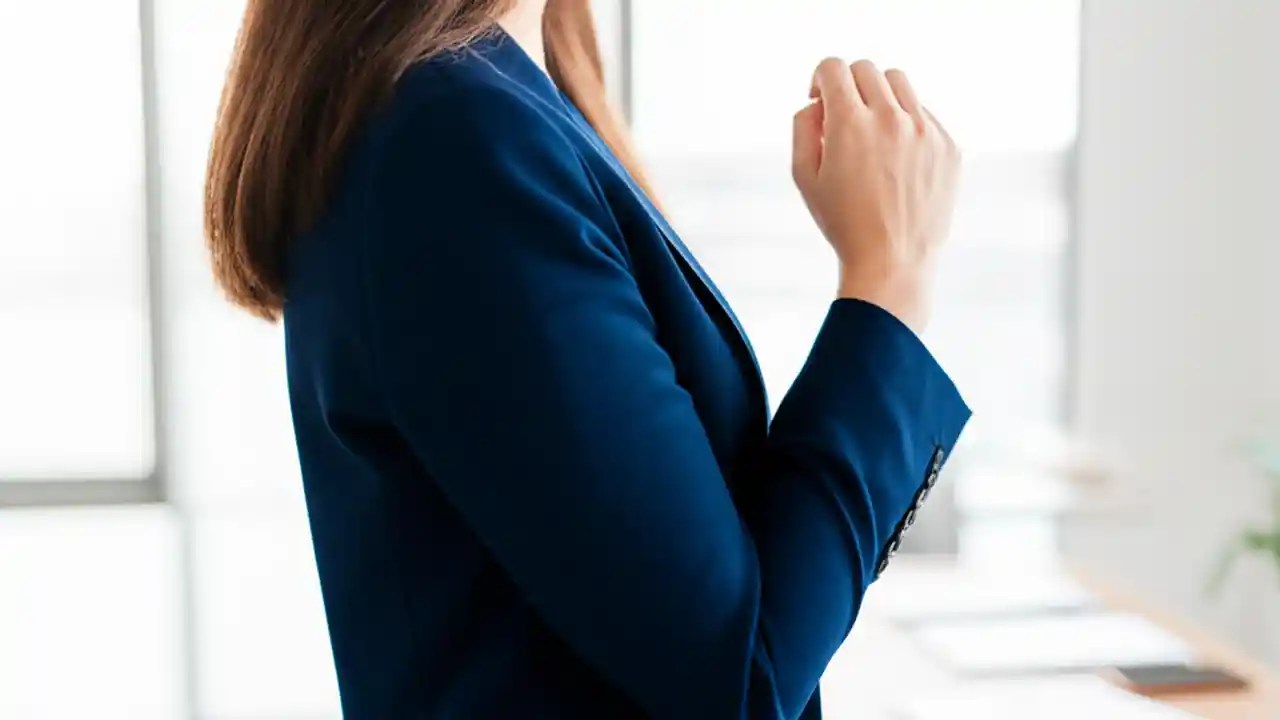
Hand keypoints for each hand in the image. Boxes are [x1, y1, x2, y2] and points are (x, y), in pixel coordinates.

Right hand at [792, 58, 960, 333]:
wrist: (892, 262)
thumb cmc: (843, 223)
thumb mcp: (804, 177)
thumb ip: (802, 128)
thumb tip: (818, 103)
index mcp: (850, 123)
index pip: (834, 67)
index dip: (820, 79)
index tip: (820, 101)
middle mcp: (890, 118)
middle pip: (866, 69)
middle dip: (848, 85)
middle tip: (843, 118)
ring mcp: (925, 131)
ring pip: (899, 83)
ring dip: (879, 96)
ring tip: (872, 132)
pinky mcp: (948, 147)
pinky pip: (924, 114)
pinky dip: (905, 124)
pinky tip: (896, 159)